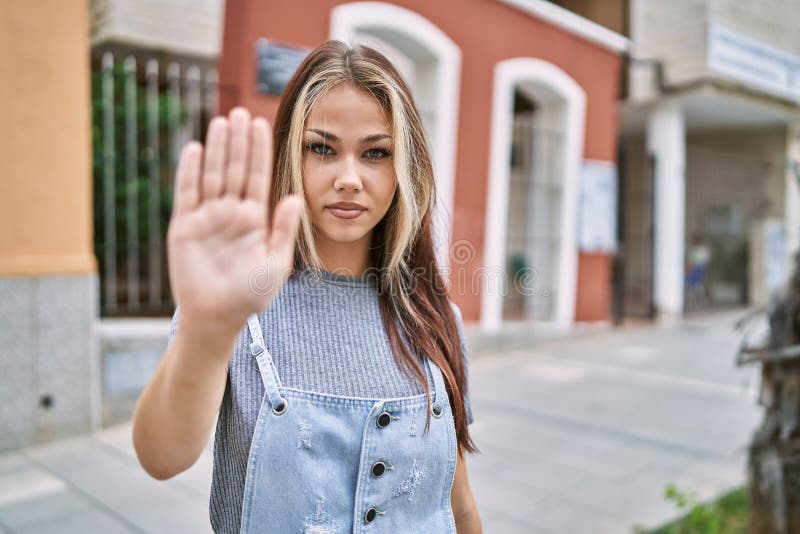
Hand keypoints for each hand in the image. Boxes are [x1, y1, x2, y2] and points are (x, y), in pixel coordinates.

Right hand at [166, 107, 303, 335]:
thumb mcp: (275, 264)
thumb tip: (295, 197)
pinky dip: (190, 171)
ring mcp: (206, 218)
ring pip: (212, 175)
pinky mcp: (184, 227)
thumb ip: (284, 231)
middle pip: (234, 169)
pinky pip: (187, 194)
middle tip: (240, 111)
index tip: (261, 124)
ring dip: (216, 149)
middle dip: (238, 142)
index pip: (256, 177)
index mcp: (254, 220)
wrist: (216, 318)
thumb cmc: (249, 296)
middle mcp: (230, 213)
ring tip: (222, 121)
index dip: (258, 151)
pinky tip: (195, 148)